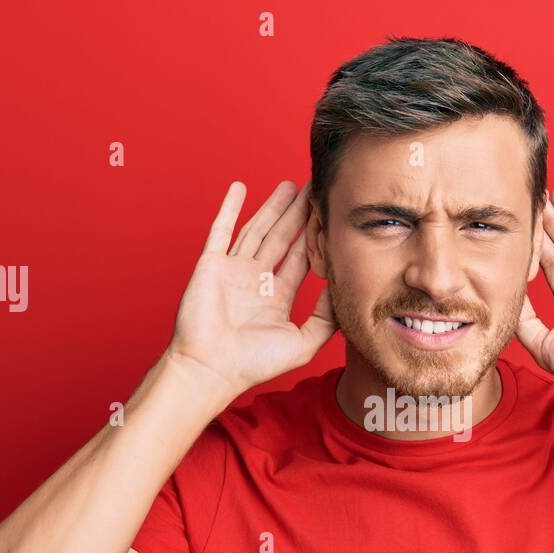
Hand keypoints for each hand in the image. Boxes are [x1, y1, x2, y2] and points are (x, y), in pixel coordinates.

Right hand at [167, 180, 336, 396]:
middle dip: (298, 214)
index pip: (300, 259)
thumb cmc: (253, 363)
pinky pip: (221, 230)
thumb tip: (341, 288)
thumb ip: (326, 318)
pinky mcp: (211, 264)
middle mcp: (255, 281)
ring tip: (290, 185)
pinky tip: (240, 188)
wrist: (211, 367)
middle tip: (314, 189)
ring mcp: (232, 270)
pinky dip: (229, 208)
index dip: (314, 238)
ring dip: (272, 207)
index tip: (328, 216)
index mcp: (276, 297)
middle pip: (282, 238)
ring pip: (257, 229)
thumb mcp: (302, 343)